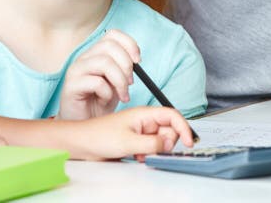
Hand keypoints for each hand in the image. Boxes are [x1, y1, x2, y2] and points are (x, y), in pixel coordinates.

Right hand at [58, 29, 140, 119]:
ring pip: (103, 62)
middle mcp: (84, 58)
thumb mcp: (117, 83)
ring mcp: (75, 70)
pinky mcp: (70, 86)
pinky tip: (105, 101)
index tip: (139, 61)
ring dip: (119, 81)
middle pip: (109, 45)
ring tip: (122, 95)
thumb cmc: (99, 103)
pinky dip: (107, 93)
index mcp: (95, 53)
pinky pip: (96, 82)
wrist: (83, 125)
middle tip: (130, 83)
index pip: (112, 34)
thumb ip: (123, 68)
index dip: (129, 44)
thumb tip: (136, 59)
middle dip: (126, 65)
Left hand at [73, 106, 193, 160]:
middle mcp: (144, 121)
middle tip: (155, 150)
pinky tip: (138, 157)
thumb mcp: (129, 142)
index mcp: (144, 114)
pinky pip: (151, 148)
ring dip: (156, 150)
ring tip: (141, 154)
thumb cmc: (99, 136)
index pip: (172, 116)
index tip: (188, 143)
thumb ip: (152, 143)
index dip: (183, 128)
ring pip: (161, 141)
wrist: (82, 143)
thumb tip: (169, 144)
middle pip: (169, 130)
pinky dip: (149, 154)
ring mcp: (140, 131)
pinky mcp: (135, 141)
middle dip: (167, 142)